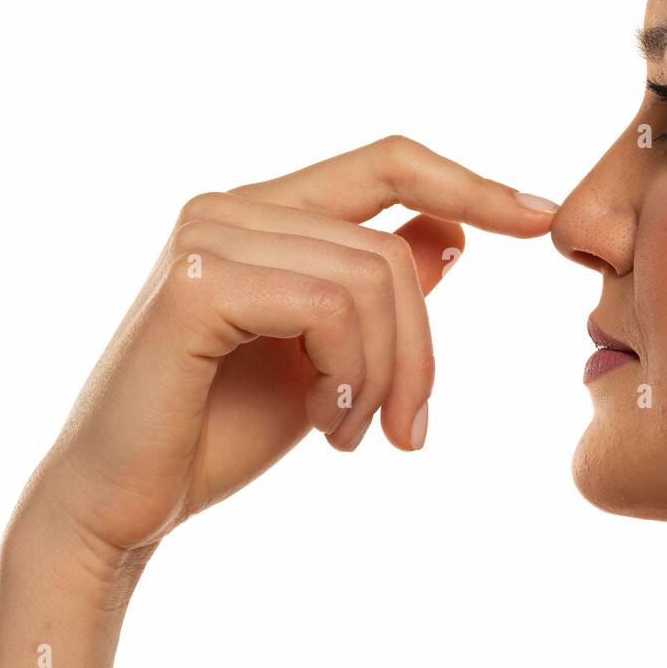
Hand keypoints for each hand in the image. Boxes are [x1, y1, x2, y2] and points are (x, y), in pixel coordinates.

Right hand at [0, 136, 556, 667]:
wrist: (125, 503)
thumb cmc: (222, 430)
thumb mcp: (328, 355)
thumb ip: (376, 290)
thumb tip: (453, 232)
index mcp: (266, 215)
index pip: (388, 164)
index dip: (471, 183)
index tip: (541, 217)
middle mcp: (232, 208)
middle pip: (392, 250)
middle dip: (420, 353)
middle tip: (405, 431)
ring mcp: (209, 237)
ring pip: (372, 279)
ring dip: (384, 376)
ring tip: (350, 434)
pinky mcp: (195, 284)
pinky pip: (328, 307)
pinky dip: (348, 375)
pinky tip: (322, 423)